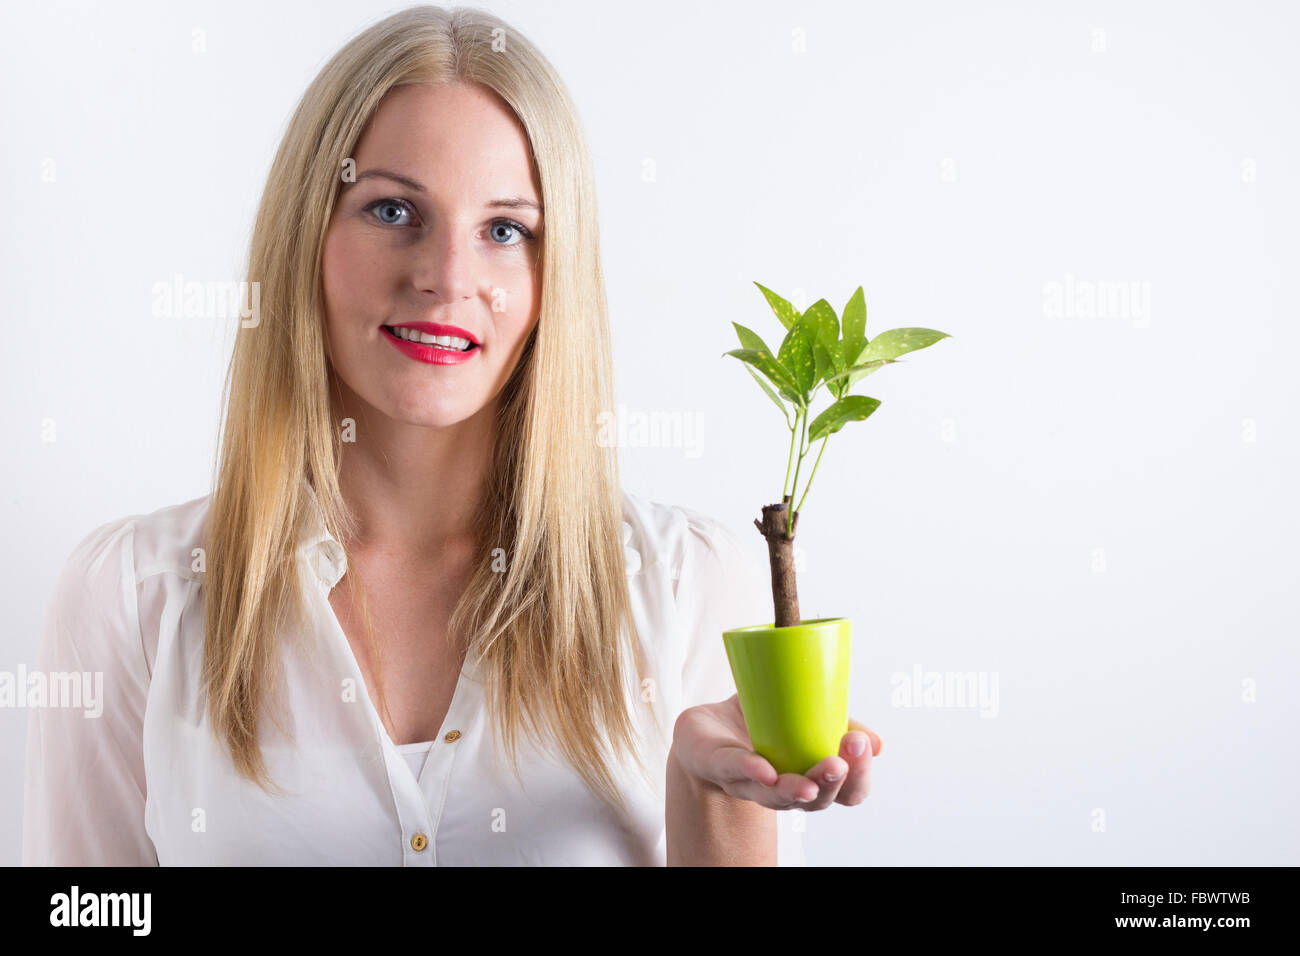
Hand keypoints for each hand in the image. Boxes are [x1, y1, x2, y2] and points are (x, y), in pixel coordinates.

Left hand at [670, 693, 881, 810]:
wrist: (701, 731)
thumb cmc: (756, 723)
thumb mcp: (799, 712)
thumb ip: (833, 720)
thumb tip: (876, 742)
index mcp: (809, 776)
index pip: (846, 792)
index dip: (859, 776)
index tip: (863, 743)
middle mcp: (783, 789)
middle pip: (817, 801)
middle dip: (834, 782)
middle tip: (842, 760)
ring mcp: (749, 782)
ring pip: (776, 796)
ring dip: (797, 787)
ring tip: (814, 776)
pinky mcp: (718, 765)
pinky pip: (735, 771)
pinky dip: (750, 770)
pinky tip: (765, 769)